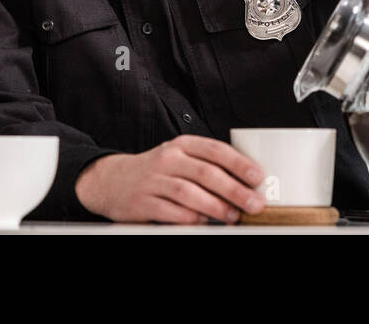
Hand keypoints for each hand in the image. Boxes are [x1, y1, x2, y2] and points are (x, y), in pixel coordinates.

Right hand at [75, 135, 267, 223]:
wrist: (111, 180)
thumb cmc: (157, 171)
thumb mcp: (180, 157)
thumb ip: (207, 165)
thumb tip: (244, 183)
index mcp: (182, 145)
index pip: (216, 150)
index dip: (239, 163)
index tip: (258, 177)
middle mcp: (168, 159)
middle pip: (206, 173)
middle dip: (234, 190)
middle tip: (254, 203)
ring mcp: (153, 181)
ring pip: (189, 193)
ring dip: (215, 207)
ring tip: (233, 216)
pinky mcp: (142, 202)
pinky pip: (171, 212)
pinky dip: (190, 218)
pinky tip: (203, 222)